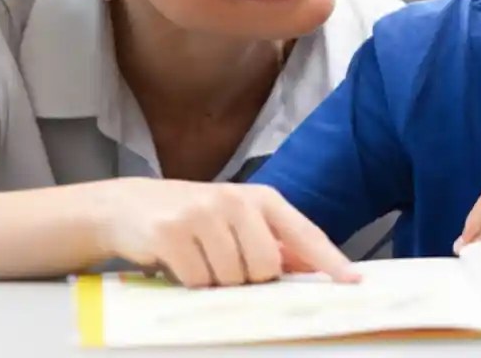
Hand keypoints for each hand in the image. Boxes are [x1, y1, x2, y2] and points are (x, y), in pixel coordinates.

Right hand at [95, 178, 359, 287]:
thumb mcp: (235, 219)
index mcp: (258, 197)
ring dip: (216, 281)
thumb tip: (313, 266)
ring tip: (198, 258)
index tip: (353, 281)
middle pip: (266, 267)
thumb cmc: (191, 216)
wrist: (128, 205)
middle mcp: (234, 200)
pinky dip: (190, 283)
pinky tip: (178, 262)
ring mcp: (202, 214)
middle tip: (224, 263)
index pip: (303, 232)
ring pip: (232, 278)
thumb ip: (273, 240)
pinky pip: (198, 282)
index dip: (329, 259)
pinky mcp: (171, 233)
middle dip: (248, 278)